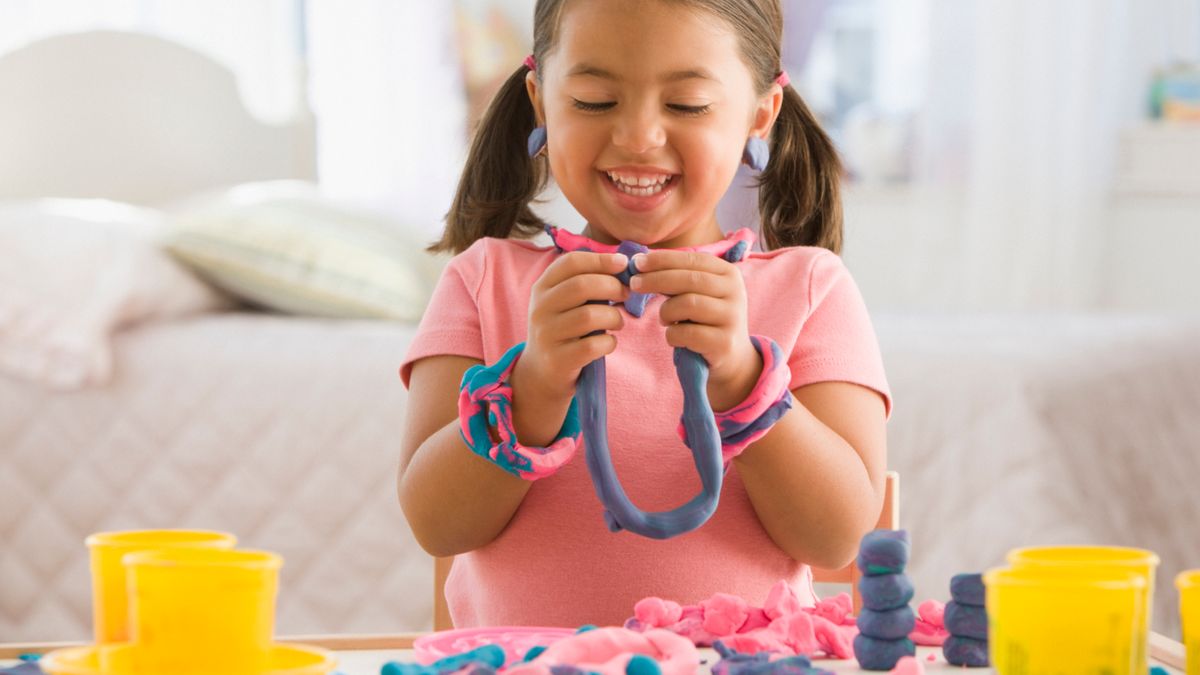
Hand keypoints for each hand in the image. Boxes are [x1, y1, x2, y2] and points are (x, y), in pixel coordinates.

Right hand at [514, 251, 631, 402]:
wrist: (541, 371)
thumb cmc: (563, 329)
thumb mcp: (564, 302)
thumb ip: (585, 282)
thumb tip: (622, 264)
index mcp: (542, 287)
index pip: (571, 262)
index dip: (601, 259)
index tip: (623, 264)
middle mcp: (540, 308)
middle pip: (581, 286)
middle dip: (612, 286)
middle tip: (626, 294)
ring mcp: (546, 334)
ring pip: (589, 316)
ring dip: (613, 317)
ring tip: (617, 321)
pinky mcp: (557, 359)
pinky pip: (592, 345)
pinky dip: (609, 343)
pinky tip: (608, 342)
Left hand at [629, 250, 761, 410]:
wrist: (731, 358)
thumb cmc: (705, 320)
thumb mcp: (698, 293)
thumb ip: (677, 277)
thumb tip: (639, 262)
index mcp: (729, 273)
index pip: (692, 259)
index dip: (663, 260)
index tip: (637, 262)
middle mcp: (735, 292)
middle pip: (689, 280)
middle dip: (656, 279)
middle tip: (634, 284)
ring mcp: (732, 318)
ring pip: (687, 304)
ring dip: (666, 312)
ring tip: (666, 320)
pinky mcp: (724, 342)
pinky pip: (686, 333)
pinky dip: (672, 335)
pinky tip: (675, 337)